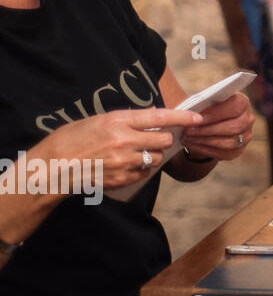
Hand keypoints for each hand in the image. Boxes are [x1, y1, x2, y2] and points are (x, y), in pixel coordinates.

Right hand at [47, 107, 200, 189]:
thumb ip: (128, 119)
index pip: (159, 116)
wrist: (51, 167)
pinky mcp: (122, 179)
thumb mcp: (99, 119)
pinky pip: (144, 173)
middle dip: (164, 138)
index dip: (182, 117)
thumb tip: (154, 116)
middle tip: (154, 138)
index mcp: (118, 121)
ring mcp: (124, 162)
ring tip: (133, 153)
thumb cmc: (72, 139)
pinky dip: (140, 169)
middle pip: (164, 140)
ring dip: (151, 155)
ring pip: (155, 158)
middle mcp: (124, 141)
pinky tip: (124, 165)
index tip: (197, 117)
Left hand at [178, 92, 254, 161]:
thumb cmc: (206, 109)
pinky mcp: (238, 150)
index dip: (216, 114)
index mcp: (242, 102)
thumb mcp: (205, 101)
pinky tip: (191, 144)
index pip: (234, 107)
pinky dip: (205, 149)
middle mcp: (248, 119)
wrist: (210, 124)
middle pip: (232, 127)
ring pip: (228, 142)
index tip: (196, 118)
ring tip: (187, 137)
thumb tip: (192, 114)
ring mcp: (245, 136)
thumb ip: (202, 104)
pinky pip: (223, 153)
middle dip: (208, 130)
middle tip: (188, 130)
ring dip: (205, 141)